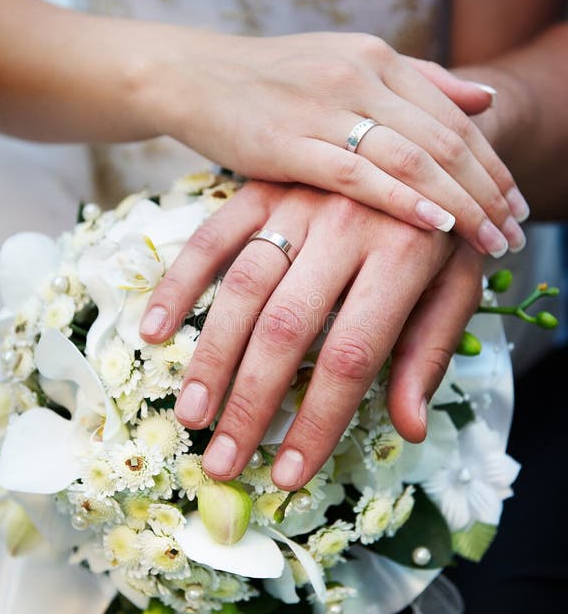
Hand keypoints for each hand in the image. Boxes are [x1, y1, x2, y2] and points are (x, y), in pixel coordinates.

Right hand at [140, 182, 482, 489]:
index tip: (290, 473)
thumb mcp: (458, 284)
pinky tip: (155, 332)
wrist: (426, 139)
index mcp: (403, 255)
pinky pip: (212, 237)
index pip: (352, 355)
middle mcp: (344, 225)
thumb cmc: (444, 229)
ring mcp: (296, 202)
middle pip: (286, 328)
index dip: (318, 420)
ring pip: (242, 287)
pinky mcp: (261, 187)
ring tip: (192, 415)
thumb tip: (406, 428)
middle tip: (223, 461)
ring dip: (211, 356)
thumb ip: (430, 352)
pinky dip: (179, 284)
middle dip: (251, 402)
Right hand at [152, 30, 527, 256]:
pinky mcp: (289, 143)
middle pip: (443, 140)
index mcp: (379, 59)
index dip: (492, 163)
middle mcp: (360, 76)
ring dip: (460, 202)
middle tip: (515, 233)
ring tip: (491, 240)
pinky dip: (404, 200)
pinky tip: (437, 223)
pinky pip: (359, 175)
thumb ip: (417, 82)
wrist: (194, 76)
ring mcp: (324, 108)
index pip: (454, 117)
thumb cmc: (272, 80)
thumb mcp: (348, 66)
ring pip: (412, 159)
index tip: (516, 204)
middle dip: (488, 191)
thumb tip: (482, 101)